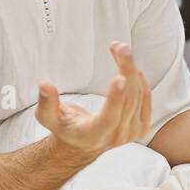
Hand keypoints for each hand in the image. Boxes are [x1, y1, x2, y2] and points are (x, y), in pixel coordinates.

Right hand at [35, 41, 151, 160]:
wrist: (83, 142)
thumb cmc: (64, 125)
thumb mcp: (47, 117)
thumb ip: (46, 102)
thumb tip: (44, 85)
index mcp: (92, 135)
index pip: (108, 118)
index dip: (115, 99)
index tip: (119, 77)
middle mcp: (115, 137)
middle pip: (127, 101)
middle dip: (126, 70)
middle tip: (120, 46)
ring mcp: (131, 134)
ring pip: (138, 96)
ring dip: (131, 69)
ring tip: (120, 49)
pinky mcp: (141, 127)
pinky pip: (145, 98)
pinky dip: (140, 79)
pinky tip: (131, 66)